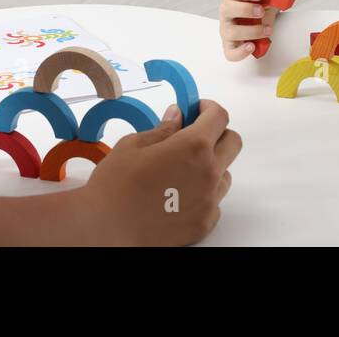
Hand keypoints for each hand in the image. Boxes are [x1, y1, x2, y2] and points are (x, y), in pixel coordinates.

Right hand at [86, 100, 240, 245]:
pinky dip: (204, 193)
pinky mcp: (205, 223)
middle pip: (232, 142)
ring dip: (212, 165)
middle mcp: (209, 172)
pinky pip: (215, 201)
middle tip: (193, 135)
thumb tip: (177, 116)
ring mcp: (209, 200)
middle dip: (217, 133)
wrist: (106, 230)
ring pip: (225, 173)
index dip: (208, 108)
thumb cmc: (115, 186)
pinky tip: (179, 194)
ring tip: (183, 169)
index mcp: (193, 146)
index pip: (219, 117)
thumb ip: (163, 129)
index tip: (197, 109)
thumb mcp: (133, 145)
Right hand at [219, 0, 281, 60]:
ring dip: (252, 31)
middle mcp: (226, 13)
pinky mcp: (230, 46)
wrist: (250, 18)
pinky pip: (231, 53)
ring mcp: (227, 30)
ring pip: (231, 32)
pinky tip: (252, 46)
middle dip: (246, 10)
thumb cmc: (255, 7)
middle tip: (262, 12)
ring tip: (268, 30)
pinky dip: (241, 52)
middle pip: (228, 9)